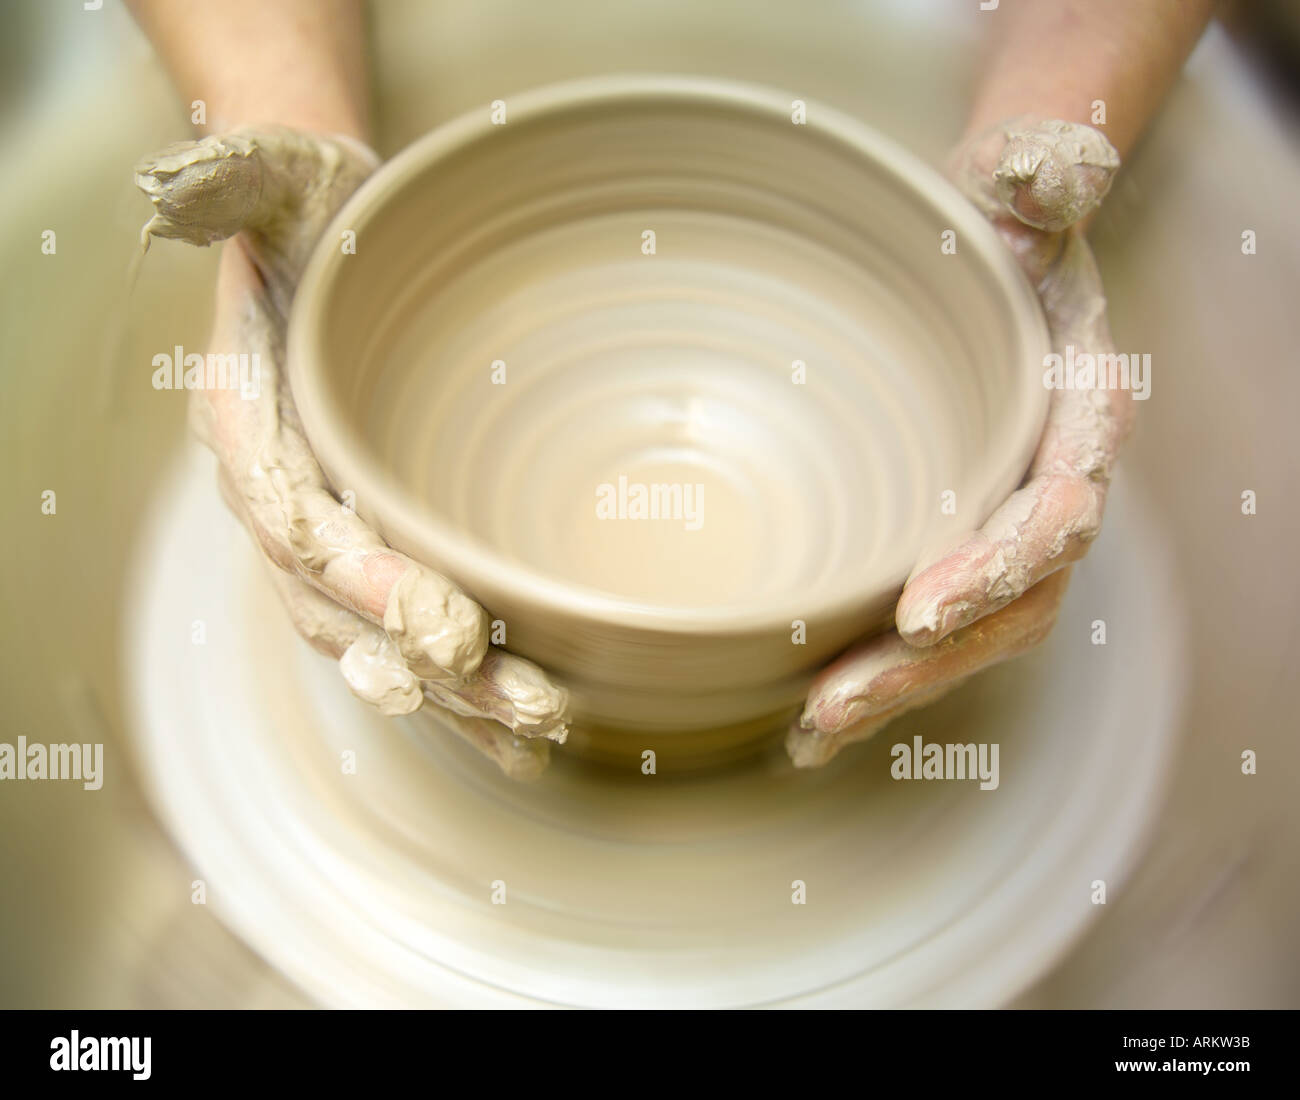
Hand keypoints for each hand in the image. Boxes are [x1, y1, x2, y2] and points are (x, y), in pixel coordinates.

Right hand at [135, 128, 568, 778]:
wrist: (330, 242)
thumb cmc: (310, 212)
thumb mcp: (272, 175)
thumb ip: (230, 184)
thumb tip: (177, 193)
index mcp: (247, 427)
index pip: (294, 522)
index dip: (360, 582)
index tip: (444, 624)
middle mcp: (281, 498)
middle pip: (342, 609)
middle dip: (427, 664)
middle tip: (518, 698)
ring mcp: (329, 535)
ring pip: (380, 640)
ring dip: (455, 695)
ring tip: (532, 727)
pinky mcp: (377, 550)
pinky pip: (407, 634)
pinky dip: (458, 689)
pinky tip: (514, 728)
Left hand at [790, 118, 1131, 766]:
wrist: (989, 260)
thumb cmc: (1002, 235)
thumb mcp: (1024, 194)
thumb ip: (1041, 184)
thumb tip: (1046, 176)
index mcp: (1079, 418)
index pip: (1056, 507)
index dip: (998, 566)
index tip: (919, 609)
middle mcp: (1049, 488)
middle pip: (1010, 604)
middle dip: (927, 664)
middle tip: (838, 703)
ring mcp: (1001, 528)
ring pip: (971, 637)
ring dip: (896, 692)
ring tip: (813, 733)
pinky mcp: (955, 546)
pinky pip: (932, 628)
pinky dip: (880, 675)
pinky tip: (813, 714)